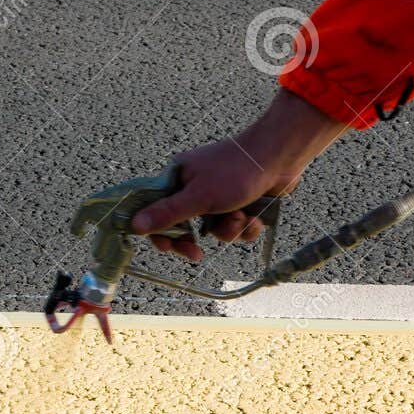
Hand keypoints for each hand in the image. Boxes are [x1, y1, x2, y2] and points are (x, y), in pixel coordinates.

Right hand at [131, 91, 346, 260]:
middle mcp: (195, 187)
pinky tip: (254, 217)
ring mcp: (218, 196)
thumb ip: (167, 213)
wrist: (279, 159)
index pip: (156, 211)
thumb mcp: (198, 197)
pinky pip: (235, 227)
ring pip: (215, 230)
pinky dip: (246, 226)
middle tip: (197, 254)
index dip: (160, 233)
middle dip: (195, 239)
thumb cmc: (236, 171)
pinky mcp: (239, 203)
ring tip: (240, 216)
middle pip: (184, 226)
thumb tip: (134, 226)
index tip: (168, 249)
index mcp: (177, 179)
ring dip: (229, 230)